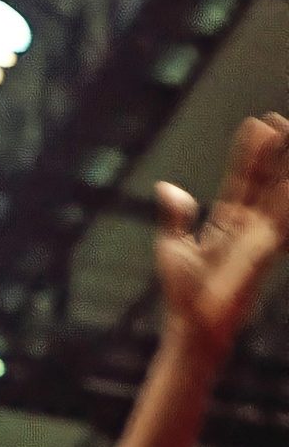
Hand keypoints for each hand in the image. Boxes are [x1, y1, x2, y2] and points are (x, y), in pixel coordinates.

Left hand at [155, 113, 288, 361]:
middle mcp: (246, 227)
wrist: (192, 326)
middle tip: (280, 120)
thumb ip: (175, 216)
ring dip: (285, 169)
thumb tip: (168, 186)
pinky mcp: (261, 255)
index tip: (256, 124)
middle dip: (273, 152)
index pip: (241, 179)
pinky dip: (285, 203)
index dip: (249, 154)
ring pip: (276, 196)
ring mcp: (257, 239)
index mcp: (226, 223)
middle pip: (264, 181)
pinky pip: (279, 223)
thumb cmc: (182, 294)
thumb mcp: (172, 246)